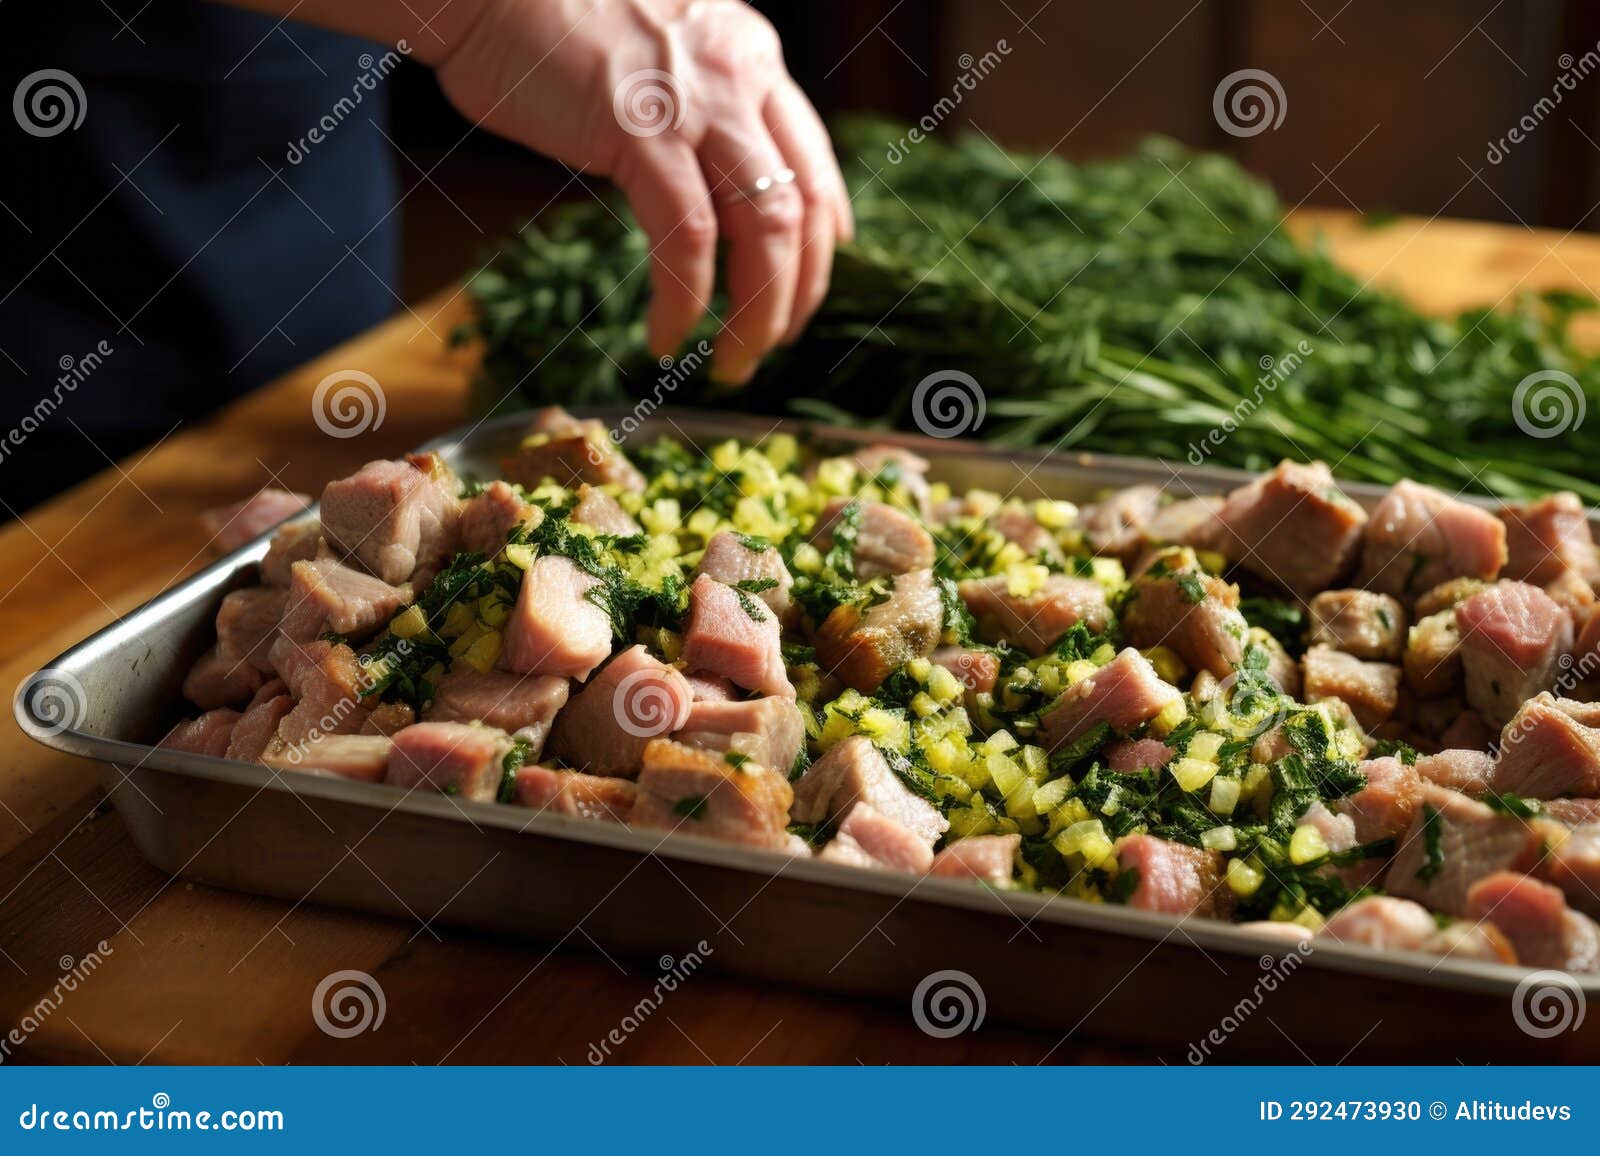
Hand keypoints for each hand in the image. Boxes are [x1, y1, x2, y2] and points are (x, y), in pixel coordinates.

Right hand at [437, 0, 852, 382]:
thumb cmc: (541, 14)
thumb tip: (689, 166)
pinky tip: (668, 337)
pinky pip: (688, 239)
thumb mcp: (650, 48)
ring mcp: (696, 103)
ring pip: (764, 231)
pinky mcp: (641, 133)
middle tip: (773, 343)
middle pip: (802, 206)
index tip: (817, 272)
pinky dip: (684, 301)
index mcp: (748, 54)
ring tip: (735, 361)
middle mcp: (740, 75)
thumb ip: (687, 100)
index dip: (824, 227)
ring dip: (759, 313)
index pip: (813, 156)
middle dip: (799, 292)